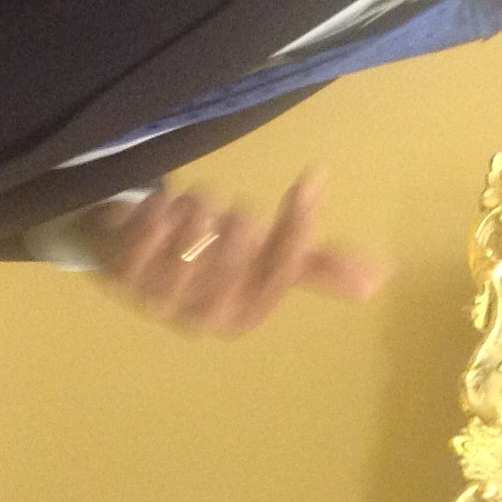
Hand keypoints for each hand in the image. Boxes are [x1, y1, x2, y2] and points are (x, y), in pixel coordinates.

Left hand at [91, 169, 388, 334]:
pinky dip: (158, 210)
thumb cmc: (204, 257)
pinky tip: (160, 202)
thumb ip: (315, 266)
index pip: (281, 272)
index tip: (307, 185)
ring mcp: (159, 298)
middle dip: (238, 218)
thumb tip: (379, 278)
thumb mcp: (262, 261)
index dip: (296, 229)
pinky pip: (147, 237)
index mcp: (242, 315)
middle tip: (228, 208)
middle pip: (238, 252)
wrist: (127, 253)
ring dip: (196, 208)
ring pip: (193, 239)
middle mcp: (203, 316)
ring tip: (192, 205)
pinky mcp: (122, 275)